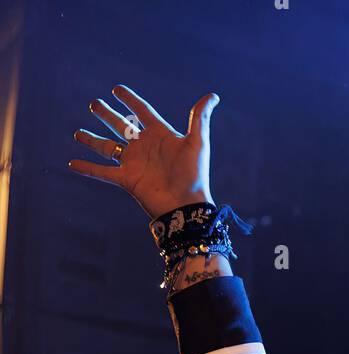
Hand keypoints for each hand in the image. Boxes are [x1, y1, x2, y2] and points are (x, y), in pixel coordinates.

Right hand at [68, 84, 219, 219]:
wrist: (186, 206)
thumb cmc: (194, 175)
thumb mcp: (197, 143)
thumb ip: (200, 118)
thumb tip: (213, 95)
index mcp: (159, 135)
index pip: (142, 111)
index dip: (130, 99)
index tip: (116, 89)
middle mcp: (144, 147)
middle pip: (121, 126)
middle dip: (107, 115)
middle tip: (94, 104)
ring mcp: (134, 163)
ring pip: (108, 147)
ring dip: (92, 139)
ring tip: (78, 132)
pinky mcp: (126, 179)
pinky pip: (102, 172)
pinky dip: (87, 168)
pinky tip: (72, 163)